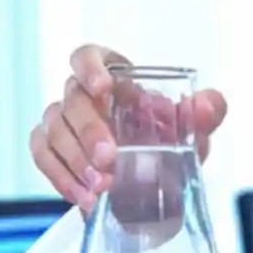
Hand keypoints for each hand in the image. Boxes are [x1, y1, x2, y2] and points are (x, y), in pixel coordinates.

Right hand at [29, 44, 228, 213]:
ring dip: (75, 160)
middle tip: (109, 158)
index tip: (102, 89)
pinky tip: (84, 197)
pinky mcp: (51, 148)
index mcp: (114, 77)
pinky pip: (43, 155)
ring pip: (54, 130)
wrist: (157, 180)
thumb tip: (209, 105)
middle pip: (72, 100)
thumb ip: (205, 113)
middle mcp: (83, 95)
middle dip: (89, 130)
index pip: (88, 56)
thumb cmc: (168, 141)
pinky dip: (61, 177)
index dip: (89, 68)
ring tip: (101, 186)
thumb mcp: (192, 129)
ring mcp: (63, 121)